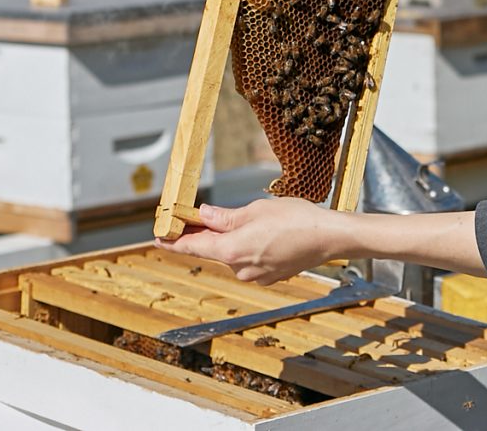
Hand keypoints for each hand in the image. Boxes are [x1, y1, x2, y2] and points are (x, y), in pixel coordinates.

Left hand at [153, 199, 346, 284]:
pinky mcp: (270, 277)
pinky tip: (265, 233)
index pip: (194, 247)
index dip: (174, 243)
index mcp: (232, 250)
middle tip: (197, 217)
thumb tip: (204, 215)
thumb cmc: (295, 219)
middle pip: (215, 250)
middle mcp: (240, 268)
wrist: (328, 238)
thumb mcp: (255, 210)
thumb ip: (225, 216)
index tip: (158, 239)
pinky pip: (251, 261)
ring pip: (234, 255)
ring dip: (233, 240)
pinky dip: (250, 247)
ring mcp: (255, 276)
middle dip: (207, 234)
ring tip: (250, 219)